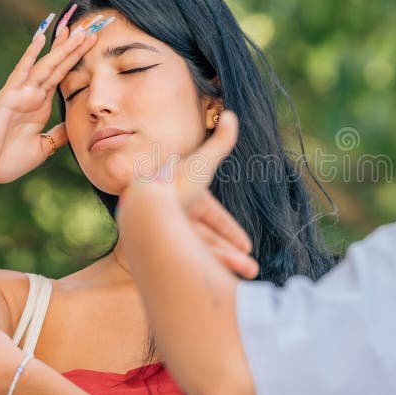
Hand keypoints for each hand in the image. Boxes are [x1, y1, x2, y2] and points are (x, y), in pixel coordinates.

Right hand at [0, 17, 97, 184]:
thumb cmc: (5, 160)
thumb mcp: (42, 147)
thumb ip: (58, 135)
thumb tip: (74, 127)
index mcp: (40, 106)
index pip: (62, 78)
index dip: (76, 61)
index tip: (90, 45)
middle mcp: (32, 95)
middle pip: (57, 66)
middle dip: (74, 48)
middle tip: (90, 28)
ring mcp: (21, 93)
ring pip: (47, 65)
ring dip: (63, 48)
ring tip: (78, 29)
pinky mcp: (9, 95)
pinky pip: (23, 71)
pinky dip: (31, 53)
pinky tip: (41, 36)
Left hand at [117, 112, 258, 278]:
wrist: (144, 204)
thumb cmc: (174, 182)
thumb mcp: (203, 161)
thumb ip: (220, 142)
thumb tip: (232, 112)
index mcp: (186, 198)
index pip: (212, 217)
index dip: (230, 231)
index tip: (246, 247)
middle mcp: (175, 218)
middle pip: (208, 240)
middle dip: (232, 255)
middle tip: (251, 269)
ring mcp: (167, 236)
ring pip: (200, 254)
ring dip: (225, 265)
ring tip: (247, 276)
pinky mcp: (158, 253)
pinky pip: (190, 264)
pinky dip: (207, 271)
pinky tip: (219, 282)